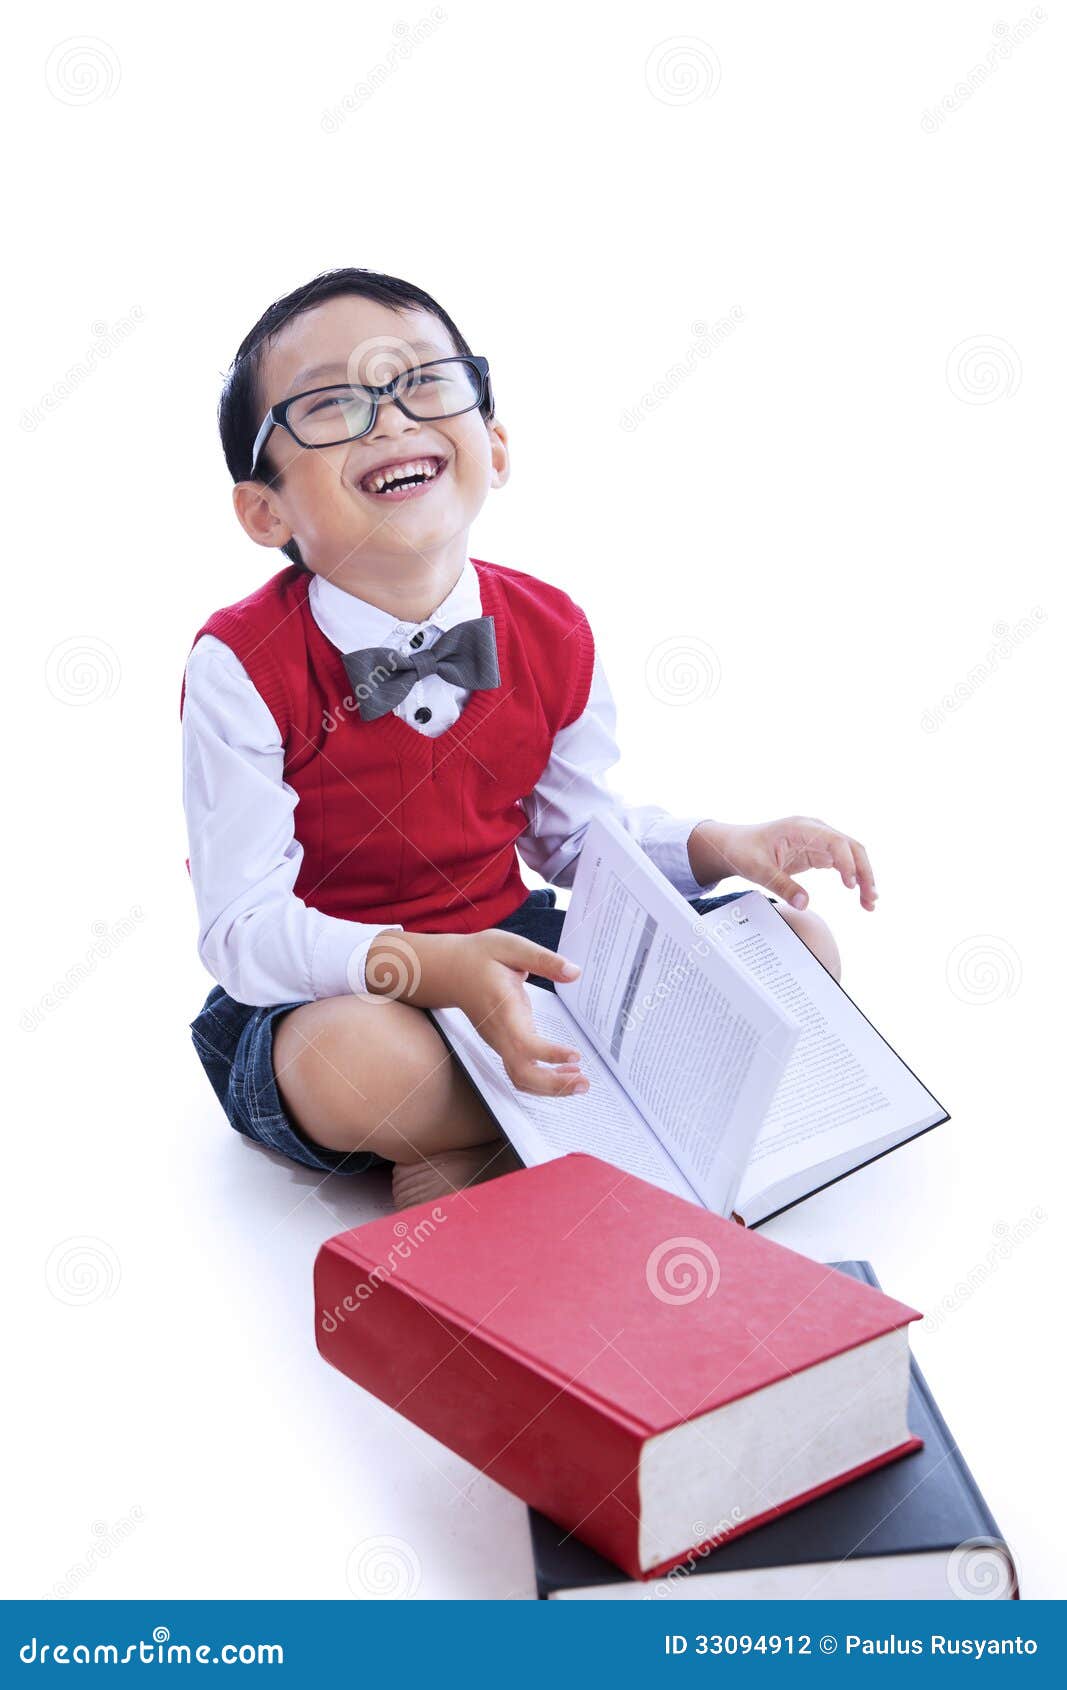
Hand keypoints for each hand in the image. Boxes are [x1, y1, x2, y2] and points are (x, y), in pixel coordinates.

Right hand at [364, 928, 589, 1096]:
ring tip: (581, 1082)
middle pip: (521, 1073)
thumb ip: (543, 960)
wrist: (450, 970)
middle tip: (585, 1082)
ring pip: (521, 1078)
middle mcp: (499, 1032)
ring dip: (551, 1087)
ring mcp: (499, 1042)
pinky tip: (565, 1073)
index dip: (549, 1054)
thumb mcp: (512, 947)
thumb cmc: (481, 956)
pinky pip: (521, 1072)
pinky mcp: (503, 1045)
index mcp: (503, 1007)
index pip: (523, 1042)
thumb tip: (574, 972)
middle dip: (553, 1084)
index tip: (576, 1055)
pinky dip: (543, 1080)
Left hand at [689, 817, 877, 911]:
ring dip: (863, 877)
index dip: (847, 863)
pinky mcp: (817, 853)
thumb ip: (780, 885)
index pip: (835, 841)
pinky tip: (859, 896)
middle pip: (851, 847)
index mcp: (801, 827)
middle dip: (864, 872)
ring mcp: (818, 841)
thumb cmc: (743, 851)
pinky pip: (842, 864)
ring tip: (870, 903)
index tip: (851, 885)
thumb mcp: (757, 869)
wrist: (734, 845)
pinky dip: (853, 879)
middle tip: (870, 898)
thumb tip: (804, 904)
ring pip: (851, 856)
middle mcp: (815, 830)